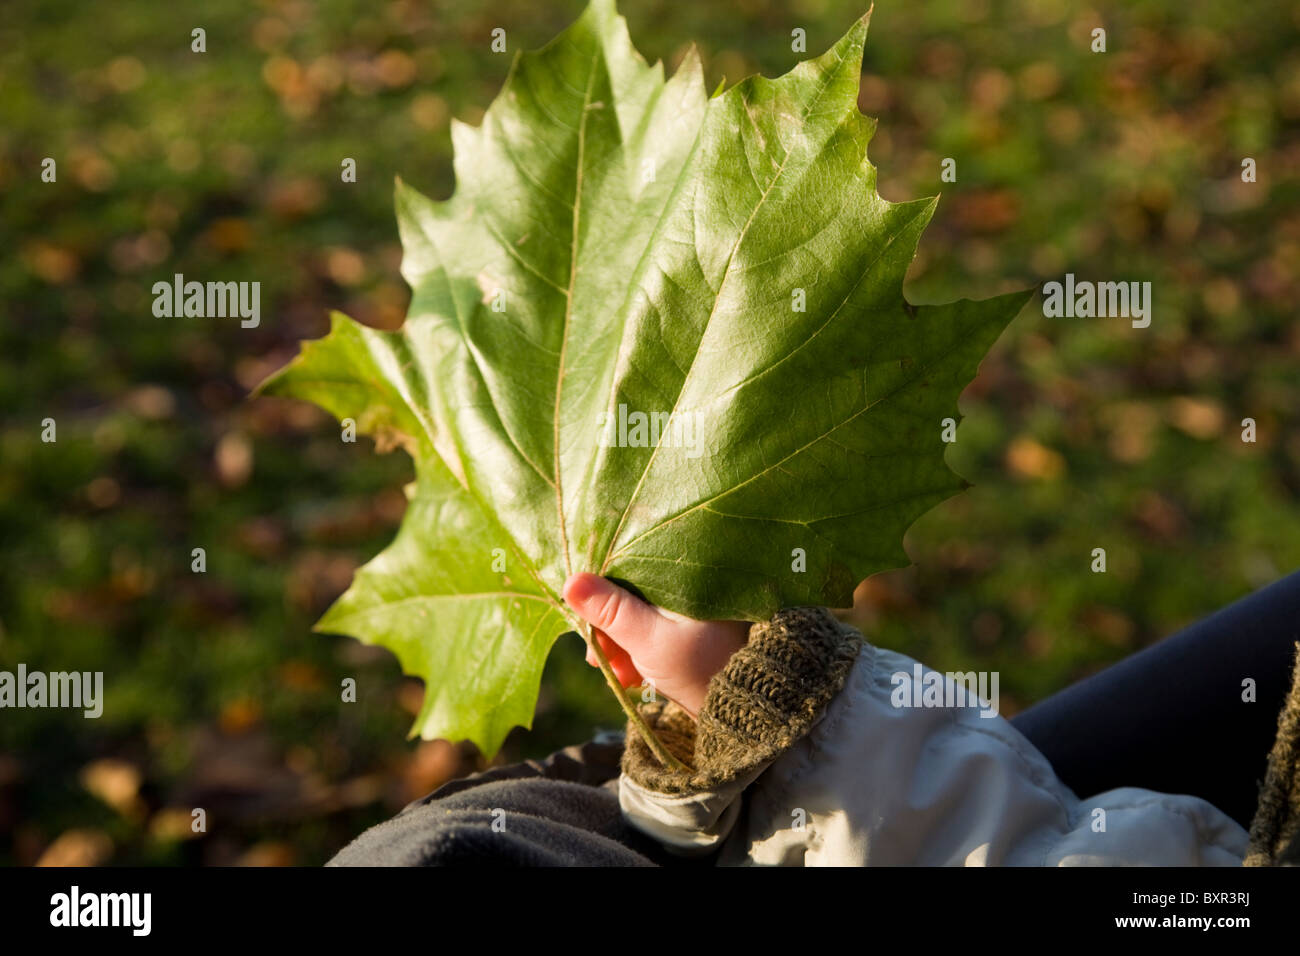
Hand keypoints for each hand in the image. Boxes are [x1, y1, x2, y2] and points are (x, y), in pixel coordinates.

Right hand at [562, 572, 750, 719]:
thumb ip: (612, 612)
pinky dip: (638, 651)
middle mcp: (690, 582)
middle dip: (609, 627)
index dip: (601, 592)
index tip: (584, 623)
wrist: (746, 713)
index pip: (629, 565)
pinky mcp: (690, 630)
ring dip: (620, 644)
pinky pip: (653, 631)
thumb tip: (570, 580)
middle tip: (597, 658)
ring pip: (638, 615)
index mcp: (687, 572)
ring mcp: (691, 608)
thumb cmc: (704, 670)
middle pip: (630, 592)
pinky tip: (632, 676)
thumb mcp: (650, 641)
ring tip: (619, 673)